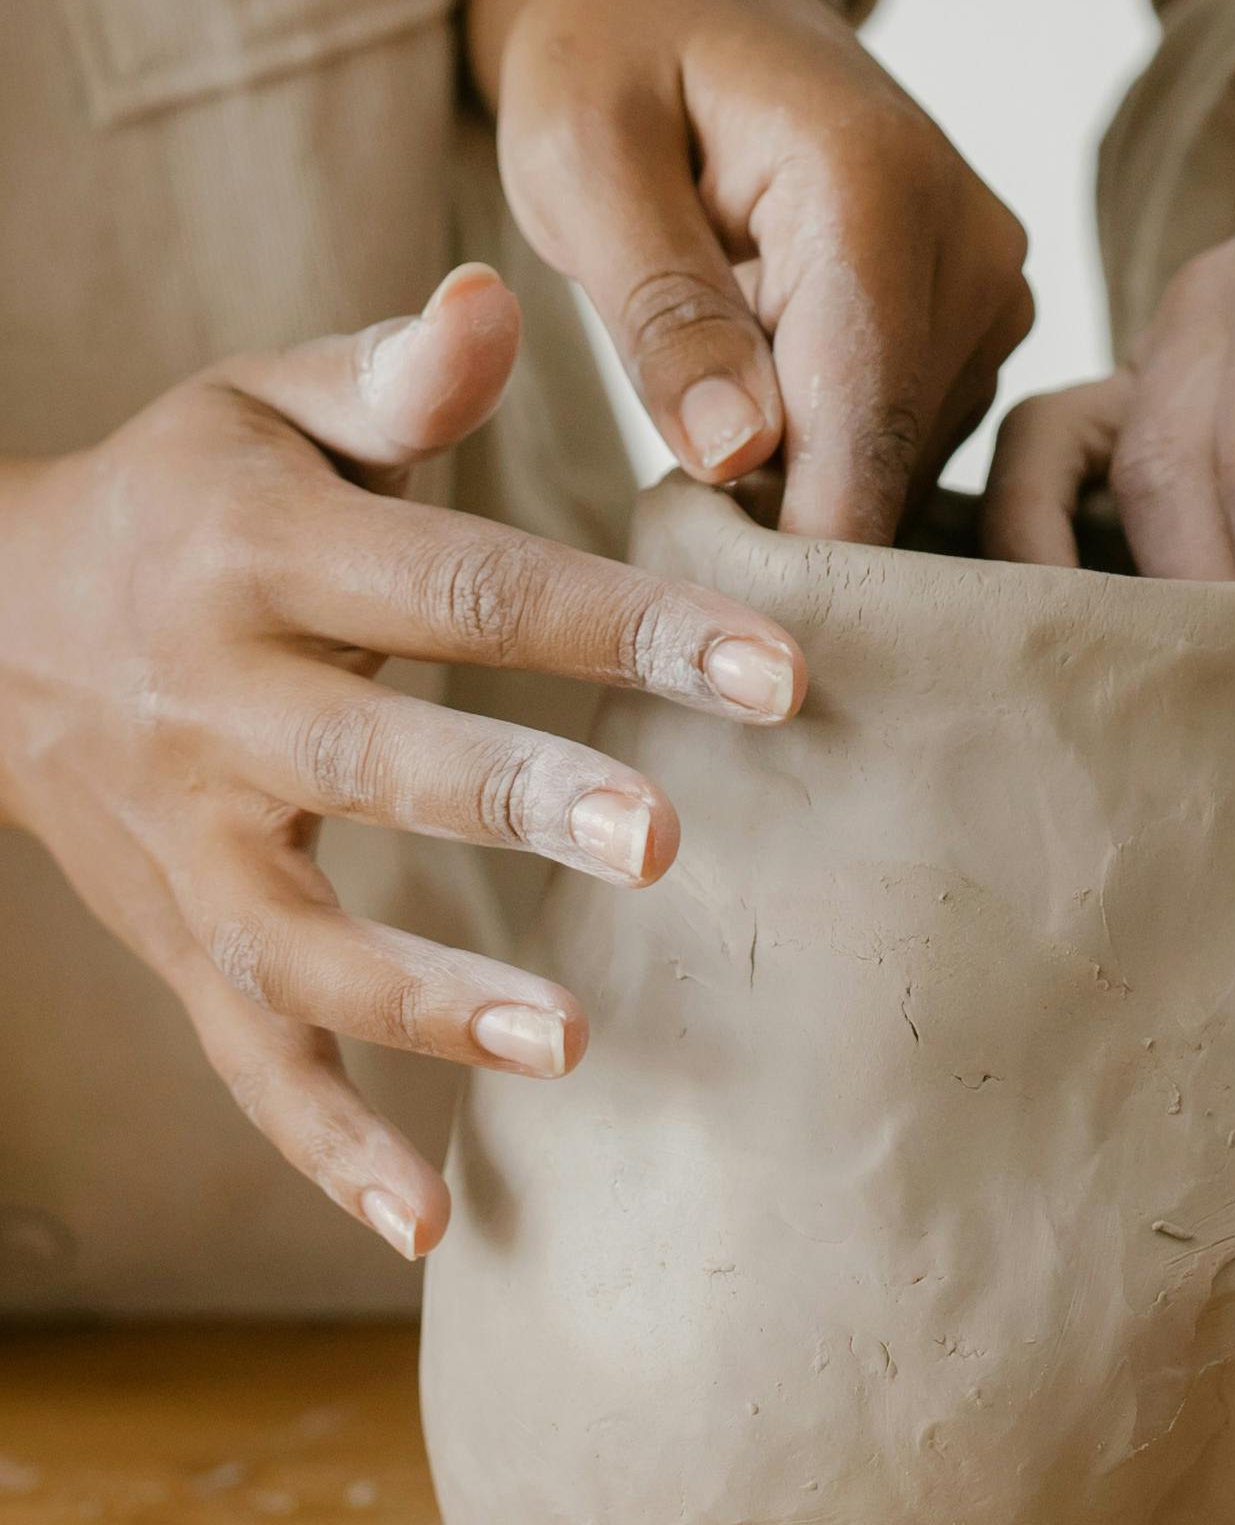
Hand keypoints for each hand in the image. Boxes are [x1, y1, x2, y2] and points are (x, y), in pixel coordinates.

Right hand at [0, 267, 808, 1258]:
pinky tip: (432, 1226)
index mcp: (264, 554)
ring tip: (570, 1046)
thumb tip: (497, 298)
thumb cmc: (193, 493)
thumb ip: (397, 373)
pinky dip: (326, 1147)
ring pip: (297, 941)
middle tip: (668, 842)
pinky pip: (243, 1060)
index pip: (460, 584)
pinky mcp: (171, 943)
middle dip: (519, 802)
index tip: (774, 665)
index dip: (616, 622)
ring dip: (426, 1004)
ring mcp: (183, 845)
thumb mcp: (268, 403)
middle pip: (374, 757)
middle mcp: (215, 703)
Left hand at [471, 0, 1030, 540]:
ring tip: (685, 452)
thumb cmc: (610, 50)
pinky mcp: (978, 320)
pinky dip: (820, 461)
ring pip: (898, 473)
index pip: (858, 440)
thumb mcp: (579, 157)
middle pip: (887, 472)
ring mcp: (990, 287)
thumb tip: (738, 457)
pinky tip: (739, 424)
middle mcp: (972, 245)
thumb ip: (657, 306)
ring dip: (795, 496)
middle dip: (778, 537)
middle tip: (654, 554)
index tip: (697, 639)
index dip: (786, 560)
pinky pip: (904, 443)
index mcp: (877, 195)